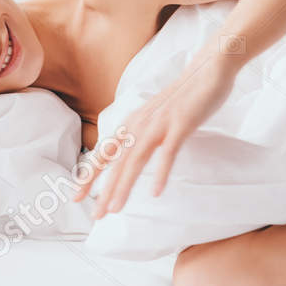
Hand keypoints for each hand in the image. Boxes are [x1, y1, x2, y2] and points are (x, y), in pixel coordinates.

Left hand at [88, 53, 237, 217]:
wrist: (208, 69)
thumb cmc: (184, 96)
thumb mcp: (155, 116)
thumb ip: (142, 133)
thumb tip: (131, 155)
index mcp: (131, 123)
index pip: (104, 154)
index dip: (89, 176)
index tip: (77, 198)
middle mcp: (140, 123)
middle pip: (117, 162)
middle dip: (105, 190)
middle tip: (97, 216)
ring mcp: (159, 123)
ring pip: (136, 160)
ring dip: (124, 186)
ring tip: (116, 208)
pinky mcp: (180, 124)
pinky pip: (168, 152)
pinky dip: (161, 173)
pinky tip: (156, 193)